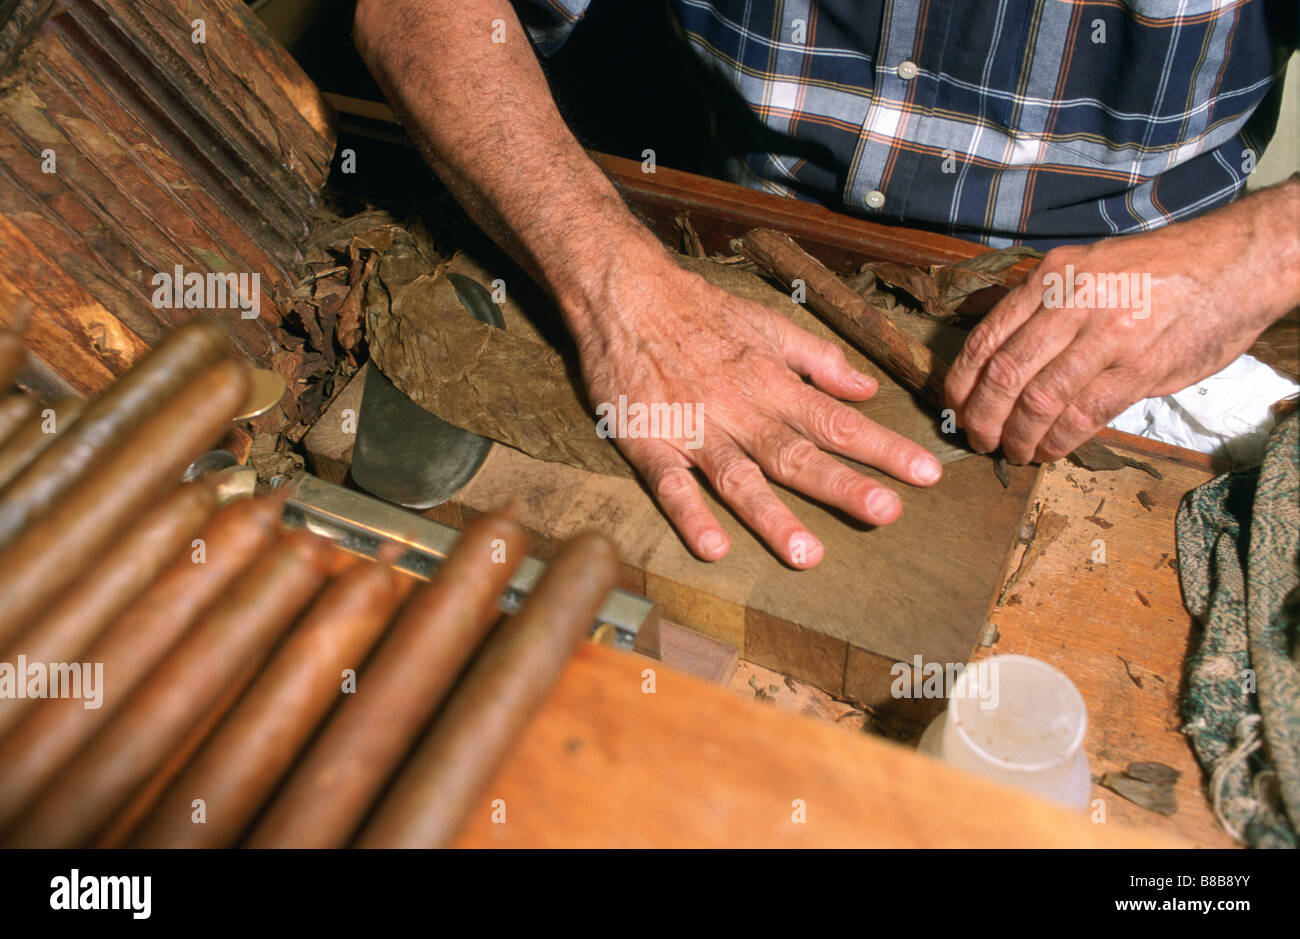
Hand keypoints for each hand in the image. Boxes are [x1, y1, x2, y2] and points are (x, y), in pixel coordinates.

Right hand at [570, 249, 943, 567]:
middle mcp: (740, 410)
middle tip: (887, 513)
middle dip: (843, 485)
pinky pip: (670, 485)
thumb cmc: (700, 310)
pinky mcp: (649, 442)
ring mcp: (694, 429)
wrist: (627, 292)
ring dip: (772, 516)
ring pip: (738, 477)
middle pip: (797, 453)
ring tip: (805, 554)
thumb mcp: (768, 323)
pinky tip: (714, 548)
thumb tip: (869, 388)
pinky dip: (690, 515)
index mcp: (772, 383)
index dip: (884, 448)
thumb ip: (819, 359)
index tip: (927, 474)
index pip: (837, 420)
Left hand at [945, 183, 1299, 464]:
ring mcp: (1107, 336)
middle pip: (1005, 375)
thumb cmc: (1157, 270)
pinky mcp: (1140, 368)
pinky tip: (1049, 450)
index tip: (953, 407)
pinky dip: (1058, 441)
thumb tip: (1001, 350)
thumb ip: (1043, 305)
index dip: (961, 382)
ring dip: (1019, 436)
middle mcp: (1072, 302)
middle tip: (978, 440)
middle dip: (982, 418)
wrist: (1234, 261)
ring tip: (1014, 451)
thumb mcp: (1087, 267)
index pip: (985, 337)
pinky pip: (1083, 415)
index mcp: (1051, 277)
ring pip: (1040, 400)